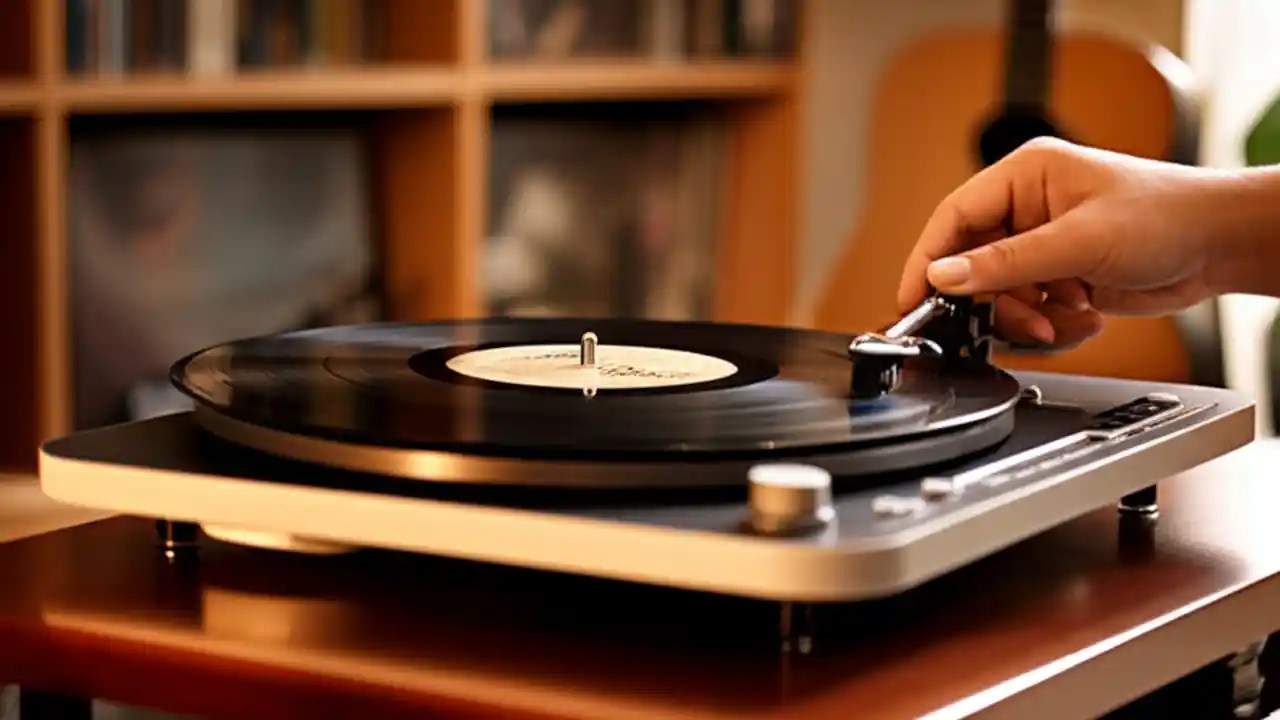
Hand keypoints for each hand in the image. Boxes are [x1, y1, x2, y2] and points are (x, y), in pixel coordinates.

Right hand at [896, 137, 1248, 348]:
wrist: (1219, 246)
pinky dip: (1054, 324)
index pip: (953, 218)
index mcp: (1024, 176)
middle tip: (1025, 322)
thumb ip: (1006, 263)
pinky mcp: (1059, 277)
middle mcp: (1027, 209)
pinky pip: (1030, 313)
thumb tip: (945, 276)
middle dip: (1000, 302)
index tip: (912, 298)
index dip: (927, 260)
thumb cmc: (1166, 215)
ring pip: (1000, 297)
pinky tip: (1086, 315)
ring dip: (1031, 318)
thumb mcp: (1078, 240)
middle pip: (974, 267)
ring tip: (1066, 318)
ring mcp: (1043, 246)